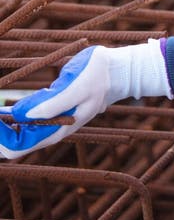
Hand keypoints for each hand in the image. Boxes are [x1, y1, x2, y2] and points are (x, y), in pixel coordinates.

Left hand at [0, 39, 171, 158]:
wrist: (117, 72)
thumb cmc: (99, 76)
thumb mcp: (77, 87)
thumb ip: (52, 103)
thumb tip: (21, 116)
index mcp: (58, 129)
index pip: (18, 147)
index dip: (0, 137)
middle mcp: (52, 130)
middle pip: (14, 145)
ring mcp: (52, 122)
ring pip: (18, 134)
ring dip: (3, 127)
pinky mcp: (52, 111)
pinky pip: (26, 122)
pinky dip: (11, 118)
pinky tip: (3, 109)